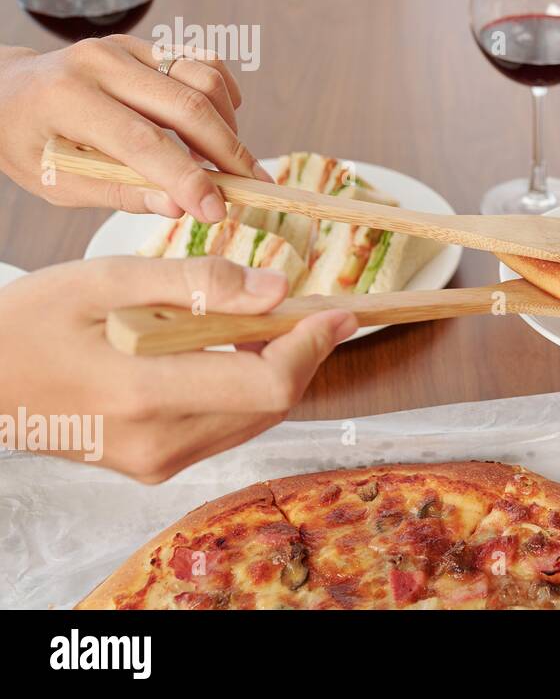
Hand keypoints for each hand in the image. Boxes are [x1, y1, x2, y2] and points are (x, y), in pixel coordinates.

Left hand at [0, 35, 268, 220]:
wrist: (4, 91)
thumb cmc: (26, 142)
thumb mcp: (56, 182)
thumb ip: (118, 193)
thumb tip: (178, 207)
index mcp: (65, 98)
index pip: (142, 141)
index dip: (186, 178)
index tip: (216, 210)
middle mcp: (98, 62)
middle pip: (186, 106)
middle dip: (226, 152)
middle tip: (251, 187)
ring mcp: (124, 46)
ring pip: (202, 79)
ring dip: (228, 125)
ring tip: (229, 162)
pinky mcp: (143, 44)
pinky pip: (201, 62)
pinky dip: (223, 95)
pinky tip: (221, 124)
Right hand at [0, 255, 356, 482]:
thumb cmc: (33, 319)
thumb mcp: (108, 279)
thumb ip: (196, 283)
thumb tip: (279, 289)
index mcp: (144, 393)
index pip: (268, 384)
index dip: (313, 345)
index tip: (340, 310)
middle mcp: (158, 442)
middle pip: (272, 405)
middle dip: (304, 353)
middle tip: (316, 307)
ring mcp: (157, 461)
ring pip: (256, 419)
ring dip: (279, 370)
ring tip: (271, 320)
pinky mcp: (155, 465)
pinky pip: (227, 427)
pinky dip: (247, 388)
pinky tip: (235, 350)